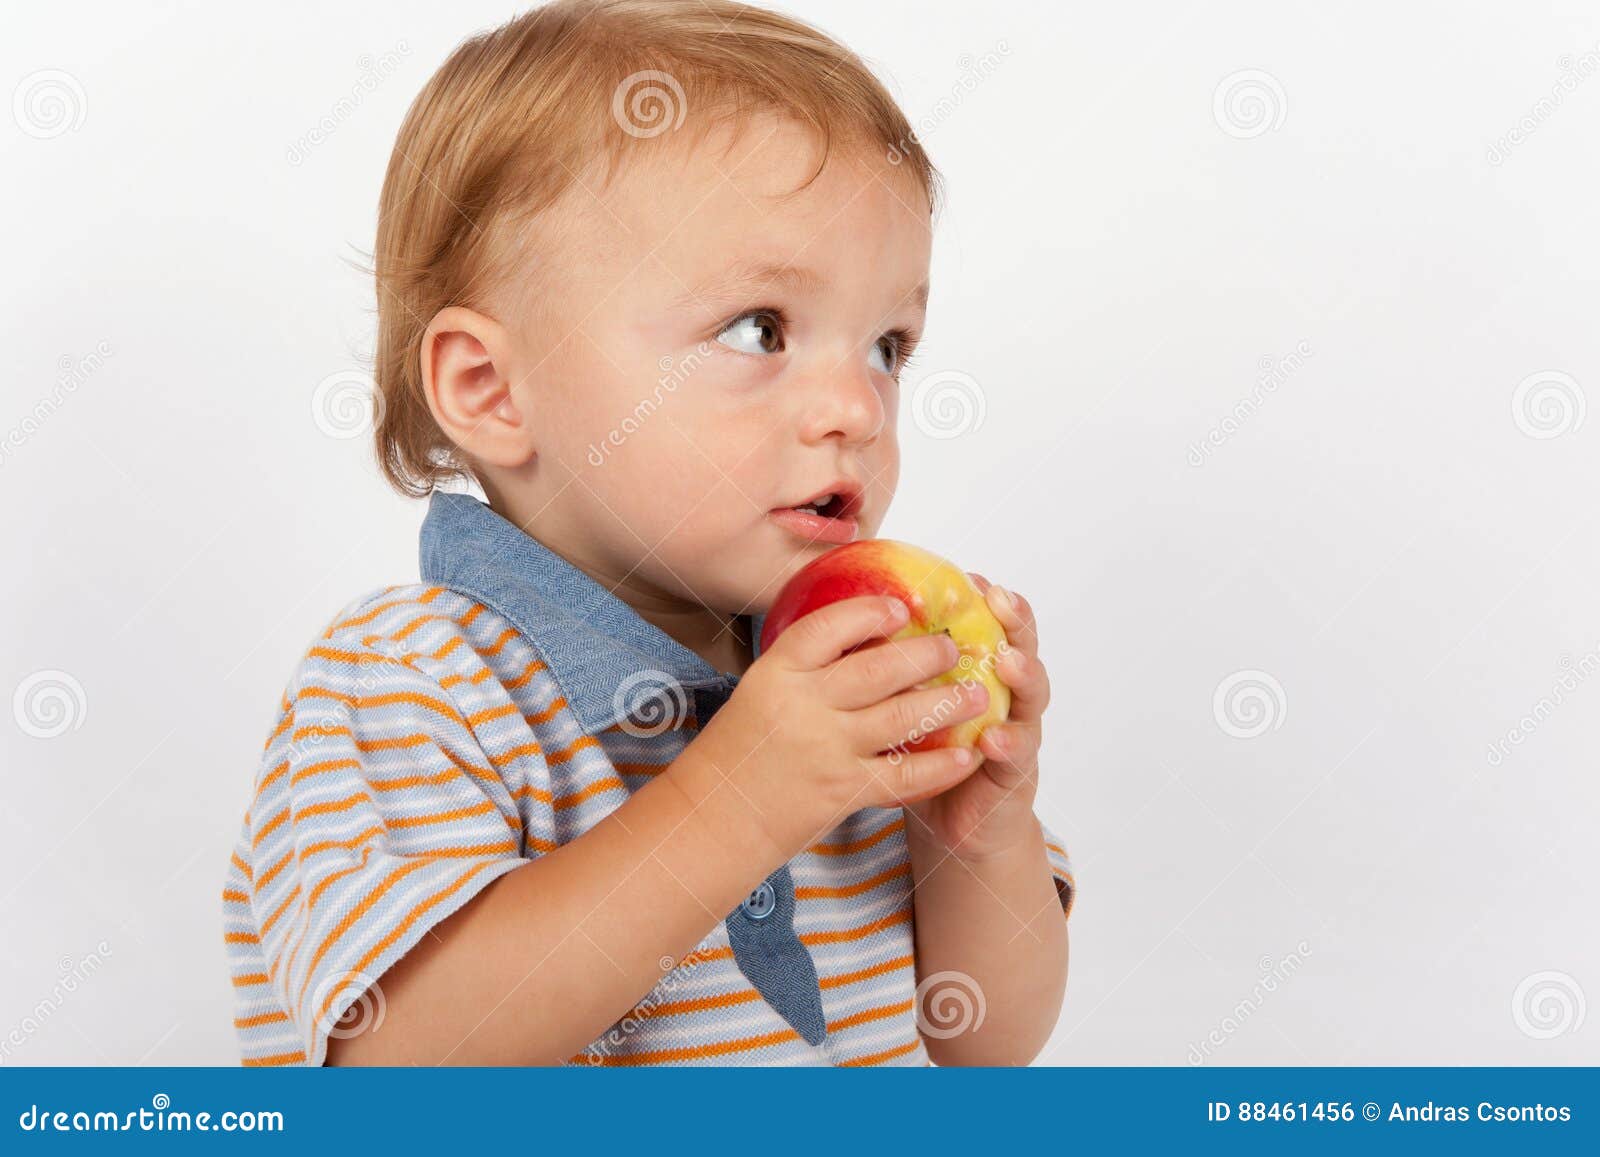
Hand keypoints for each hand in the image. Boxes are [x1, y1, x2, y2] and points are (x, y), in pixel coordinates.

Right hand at [674, 595, 993, 860]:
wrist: (712, 819)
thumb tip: (859, 636)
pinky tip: (966, 756)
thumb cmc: (736, 754)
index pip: (830, 627)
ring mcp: (826, 749)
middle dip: (926, 654)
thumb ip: (804, 668)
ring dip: (947, 702)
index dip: (870, 612)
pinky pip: (905, 774)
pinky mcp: (844, 790)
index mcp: (777, 672)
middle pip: (879, 668)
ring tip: (976, 692)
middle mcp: (804, 705)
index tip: (900, 608)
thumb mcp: (759, 692)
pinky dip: (941, 765)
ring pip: (903, 716)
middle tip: (953, 646)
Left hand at [903, 575, 1049, 861]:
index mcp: (981, 672)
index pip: (990, 625)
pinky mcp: (1015, 776)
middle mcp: (1007, 695)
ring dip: (1023, 675)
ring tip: (1008, 662)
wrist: (955, 827)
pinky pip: (1017, 757)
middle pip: (1021, 648)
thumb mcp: (911, 707)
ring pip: (1031, 696)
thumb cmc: (925, 758)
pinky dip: (1008, 744)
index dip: (986, 599)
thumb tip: (848, 623)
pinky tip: (994, 738)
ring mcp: (1018, 732)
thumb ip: (897, 670)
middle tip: (1000, 601)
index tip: (970, 577)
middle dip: (1014, 621)